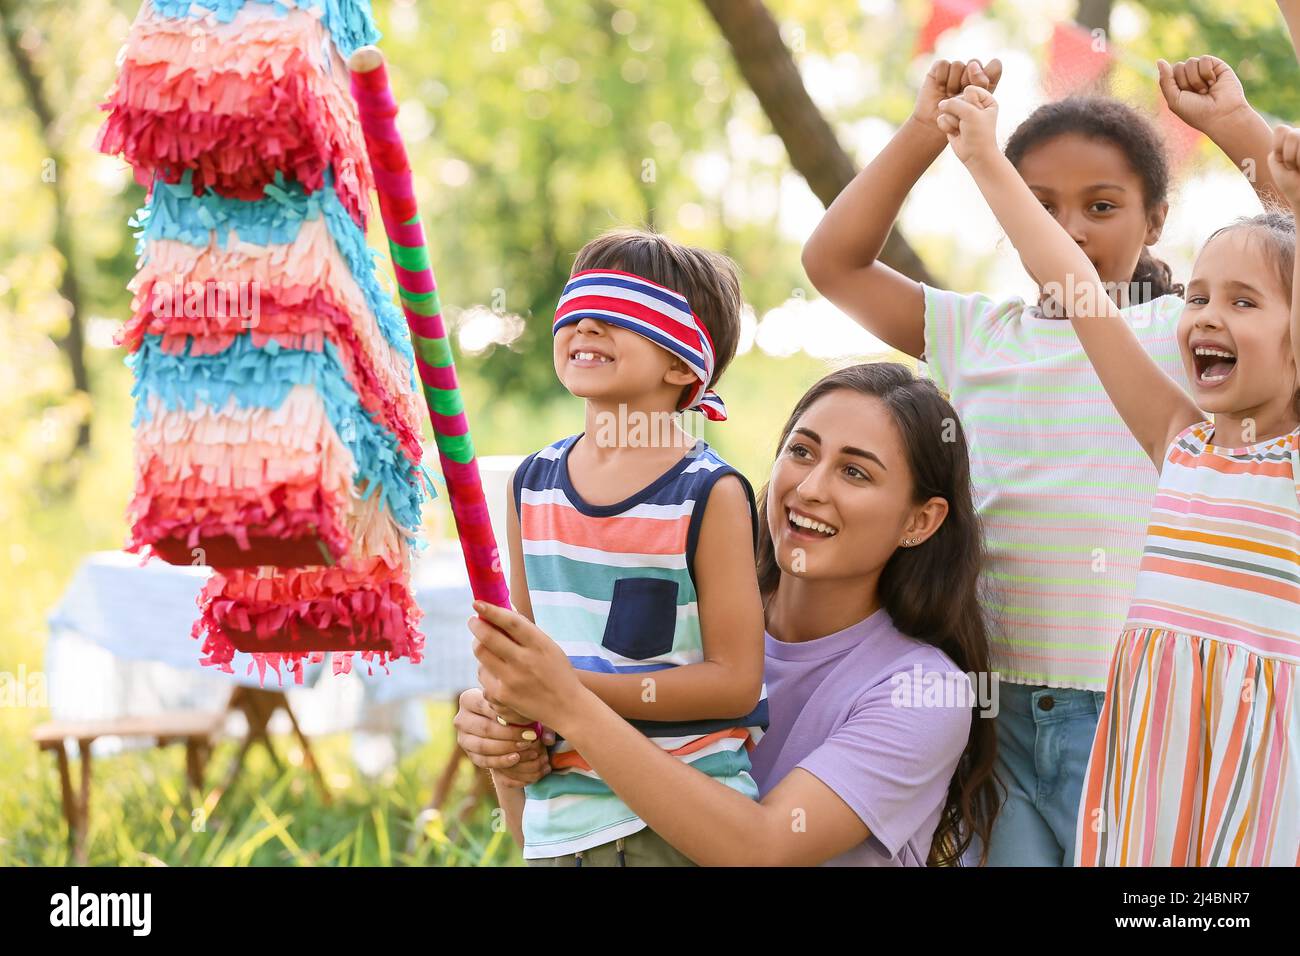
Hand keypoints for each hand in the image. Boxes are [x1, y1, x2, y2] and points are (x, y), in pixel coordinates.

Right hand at [453, 688, 553, 787]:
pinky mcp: (468, 754)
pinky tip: (516, 758)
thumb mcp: (518, 705)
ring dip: (506, 748)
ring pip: (483, 746)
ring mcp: (462, 738)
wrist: (501, 725)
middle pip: (485, 728)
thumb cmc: (511, 708)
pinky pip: (483, 760)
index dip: (508, 715)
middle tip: (531, 738)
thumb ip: (531, 713)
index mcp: (467, 699)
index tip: (529, 722)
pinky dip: (500, 761)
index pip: (487, 707)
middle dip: (509, 735)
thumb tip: (547, 737)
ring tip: (526, 747)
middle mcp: (461, 718)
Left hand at [468, 600, 587, 732]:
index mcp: (540, 644)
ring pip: (481, 654)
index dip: (491, 611)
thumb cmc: (557, 672)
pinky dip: (485, 668)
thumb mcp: (549, 646)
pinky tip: (494, 670)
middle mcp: (525, 661)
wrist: (566, 707)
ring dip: (479, 645)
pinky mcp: (502, 696)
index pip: (511, 622)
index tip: (477, 603)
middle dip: (476, 625)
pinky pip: (482, 675)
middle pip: (488, 637)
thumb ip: (526, 631)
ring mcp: (512, 679)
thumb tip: (501, 611)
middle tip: (473, 621)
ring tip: (485, 645)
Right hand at [910, 58, 1001, 137]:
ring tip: (949, 98)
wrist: (935, 133)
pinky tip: (940, 90)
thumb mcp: (974, 110)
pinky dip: (941, 78)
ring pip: (957, 65)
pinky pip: (942, 64)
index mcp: (988, 85)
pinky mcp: (940, 73)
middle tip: (960, 98)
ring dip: (952, 85)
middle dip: (966, 82)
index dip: (984, 76)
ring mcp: (956, 74)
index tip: (978, 88)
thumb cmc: (960, 126)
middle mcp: (972, 77)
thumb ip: (976, 86)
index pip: (995, 66)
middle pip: (974, 63)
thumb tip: (972, 64)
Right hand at [937, 84, 999, 166]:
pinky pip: (942, 117)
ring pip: (947, 108)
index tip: (978, 115)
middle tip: (968, 124)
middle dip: (960, 113)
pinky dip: (947, 127)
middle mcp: (974, 104)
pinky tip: (955, 133)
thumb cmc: (978, 134)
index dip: (970, 103)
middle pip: (957, 98)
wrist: (975, 156)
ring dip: (953, 121)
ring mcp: (962, 113)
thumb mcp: (970, 113)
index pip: (969, 89)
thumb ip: (953, 103)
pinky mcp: (952, 121)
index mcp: (985, 98)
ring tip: (962, 128)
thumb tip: (940, 104)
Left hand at [1157, 56, 1250, 133]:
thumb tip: (1159, 60)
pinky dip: (1206, 72)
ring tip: (1205, 91)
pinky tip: (1213, 82)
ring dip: (1196, 80)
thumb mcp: (1174, 99)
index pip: (1169, 73)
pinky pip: (1204, 59)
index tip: (1185, 97)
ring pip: (1190, 62)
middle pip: (1178, 66)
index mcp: (1179, 86)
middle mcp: (1191, 77)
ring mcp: (1204, 70)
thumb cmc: (1196, 112)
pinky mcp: (1217, 65)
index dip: (1175, 84)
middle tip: (1197, 95)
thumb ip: (1165, 80)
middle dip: (1185, 82)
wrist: (1221, 114)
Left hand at [1267, 123, 1299, 207]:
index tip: (1281, 161)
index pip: (1281, 130)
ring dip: (1297, 159)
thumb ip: (1278, 144)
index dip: (1278, 147)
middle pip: (1292, 135)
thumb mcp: (1276, 162)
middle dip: (1289, 156)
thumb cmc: (1290, 181)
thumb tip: (1289, 132)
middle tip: (1294, 167)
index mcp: (1291, 139)